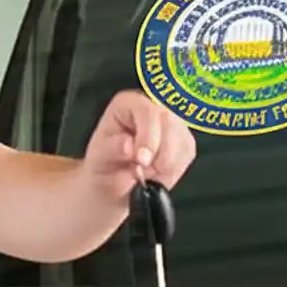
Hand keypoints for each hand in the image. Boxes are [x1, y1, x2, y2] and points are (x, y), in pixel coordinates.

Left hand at [81, 90, 195, 200]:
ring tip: (144, 174)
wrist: (112, 182)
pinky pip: (186, 154)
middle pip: (171, 123)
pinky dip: (173, 170)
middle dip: (159, 155)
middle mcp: (153, 107)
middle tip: (143, 173)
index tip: (142, 160)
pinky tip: (155, 174)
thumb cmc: (105, 163)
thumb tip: (128, 145)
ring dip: (165, 165)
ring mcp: (171, 123)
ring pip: (182, 140)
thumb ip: (113, 148)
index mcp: (128, 103)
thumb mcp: (100, 156)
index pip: (148, 111)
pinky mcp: (183, 140)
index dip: (148, 137)